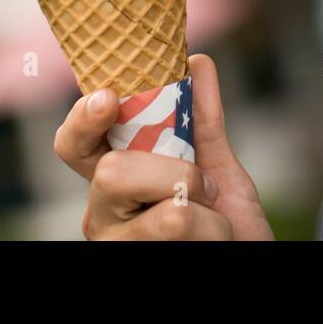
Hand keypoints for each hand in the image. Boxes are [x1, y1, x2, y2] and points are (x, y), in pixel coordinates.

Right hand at [53, 53, 274, 239]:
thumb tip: (196, 61)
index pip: (75, 143)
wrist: (247, 257)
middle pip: (112, 173)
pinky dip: (214, 230)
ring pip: (162, 212)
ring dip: (206, 210)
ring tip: (217, 222)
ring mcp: (117, 243)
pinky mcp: (132, 261)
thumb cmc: (223, 220)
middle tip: (206, 186)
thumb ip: (201, 119)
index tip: (109, 97)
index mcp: (111, 177)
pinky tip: (213, 241)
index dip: (82, 119)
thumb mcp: (217, 167)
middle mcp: (103, 212)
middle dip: (173, 172)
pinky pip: (180, 229)